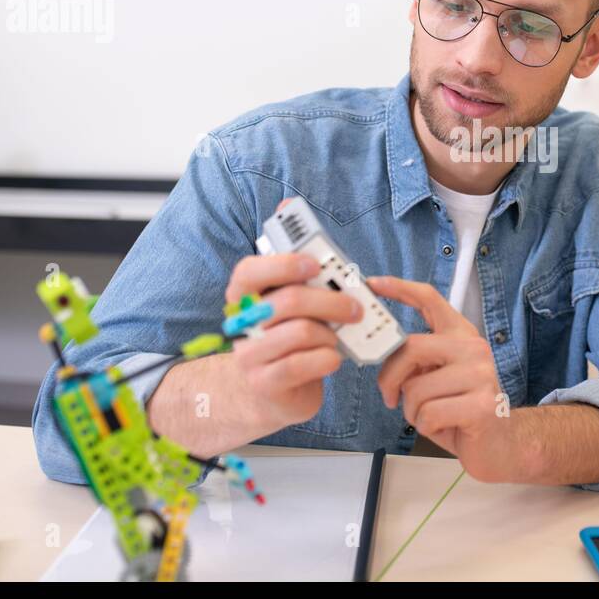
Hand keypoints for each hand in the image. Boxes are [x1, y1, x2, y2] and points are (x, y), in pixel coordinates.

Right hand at [223, 199, 363, 430]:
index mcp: (244, 295)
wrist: (269, 393)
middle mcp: (242, 323)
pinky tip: (332, 358)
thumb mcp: (291, 297)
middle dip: (331, 300)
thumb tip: (287, 205)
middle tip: (356, 307)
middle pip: (288, 301)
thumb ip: (294, 260)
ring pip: (300, 332)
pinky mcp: (265, 383)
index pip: (250, 271)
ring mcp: (250, 355)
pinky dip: (327, 359)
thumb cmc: (287, 335)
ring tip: (338, 336)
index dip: (283, 264)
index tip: (315, 264)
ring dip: (331, 333)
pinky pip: (303, 364)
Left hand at [369, 276, 515, 481]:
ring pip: (416, 389)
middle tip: (389, 398)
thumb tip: (383, 352)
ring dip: (412, 412)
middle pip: (411, 348)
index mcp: (461, 335)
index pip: (430, 300)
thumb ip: (418, 360)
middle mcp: (473, 348)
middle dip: (389, 378)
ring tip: (432, 417)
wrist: (501, 444)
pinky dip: (426, 427)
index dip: (400, 289)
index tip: (374, 284)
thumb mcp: (438, 378)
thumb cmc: (461, 411)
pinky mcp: (482, 405)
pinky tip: (445, 428)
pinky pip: (428, 414)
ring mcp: (481, 374)